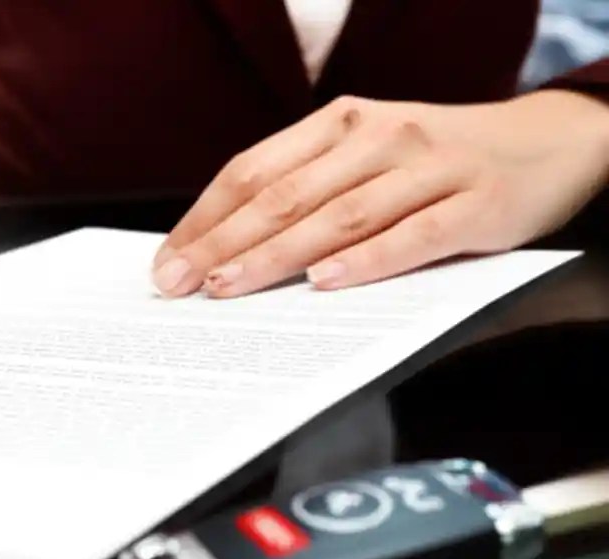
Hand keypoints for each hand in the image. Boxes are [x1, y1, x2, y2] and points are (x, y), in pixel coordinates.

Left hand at [152, 91, 608, 297]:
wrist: (542, 144)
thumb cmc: (430, 161)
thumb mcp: (362, 155)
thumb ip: (303, 188)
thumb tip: (217, 246)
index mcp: (339, 123)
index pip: (253, 171)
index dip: (204, 218)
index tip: (165, 261)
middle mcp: (378, 137)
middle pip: (284, 197)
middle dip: (221, 243)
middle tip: (177, 284)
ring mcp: (429, 169)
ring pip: (338, 217)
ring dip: (275, 256)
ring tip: (228, 286)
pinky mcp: (476, 205)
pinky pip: (412, 237)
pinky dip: (365, 261)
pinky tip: (322, 283)